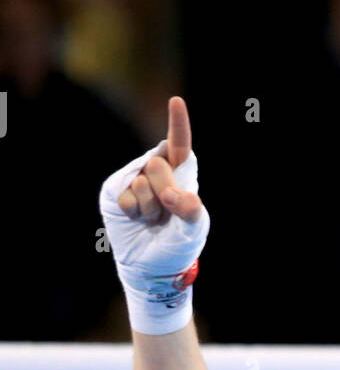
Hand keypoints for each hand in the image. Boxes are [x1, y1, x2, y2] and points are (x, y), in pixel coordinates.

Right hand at [99, 96, 209, 332]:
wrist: (152, 267)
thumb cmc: (177, 244)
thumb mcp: (194, 229)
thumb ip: (191, 209)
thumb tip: (172, 195)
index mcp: (180, 174)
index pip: (180, 146)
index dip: (178, 124)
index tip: (176, 102)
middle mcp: (155, 170)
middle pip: (160, 164)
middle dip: (166, 191)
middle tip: (166, 212)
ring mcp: (134, 178)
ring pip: (142, 181)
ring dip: (150, 208)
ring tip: (152, 220)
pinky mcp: (116, 190)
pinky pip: (126, 196)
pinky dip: (134, 213)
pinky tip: (136, 221)